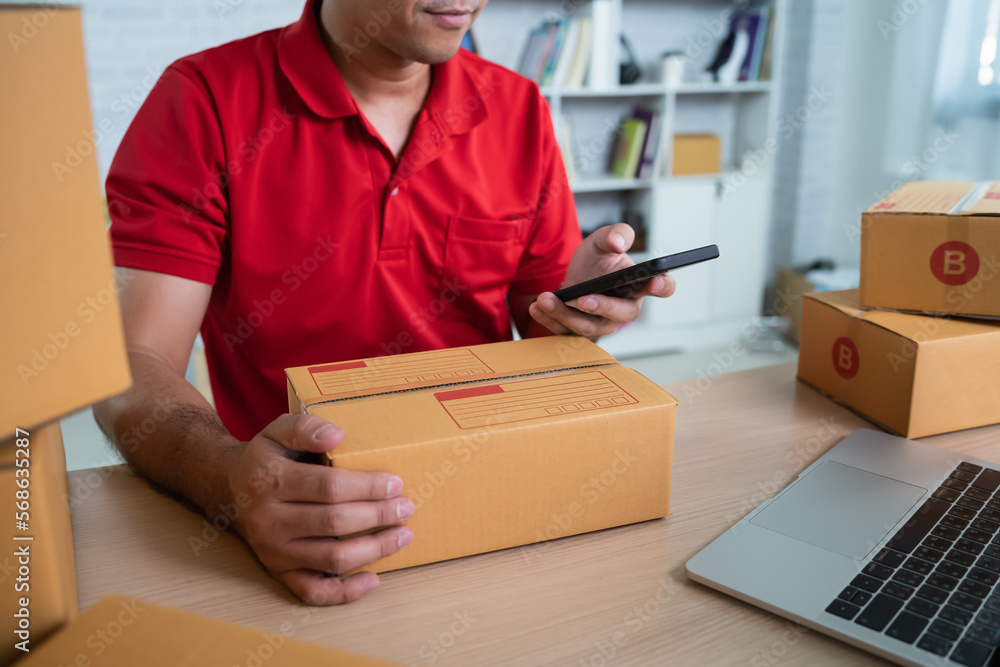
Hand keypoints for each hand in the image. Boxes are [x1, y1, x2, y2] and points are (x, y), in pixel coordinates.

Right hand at [228, 413, 413, 604]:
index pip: (328, 487)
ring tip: (403, 535)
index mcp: (269, 481)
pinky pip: (312, 592)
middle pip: (334, 522)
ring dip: (374, 550)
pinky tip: (373, 579)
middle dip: (378, 515)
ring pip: (331, 559)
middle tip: (406, 507)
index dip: (367, 487)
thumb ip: (306, 427)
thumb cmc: (266, 458)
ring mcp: (273, 551)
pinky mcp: (278, 571)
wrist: (231, 490)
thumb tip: (337, 435)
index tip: (395, 484)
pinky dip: (346, 593)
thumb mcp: (278, 430)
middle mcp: (268, 520)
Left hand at [528, 223, 675, 339]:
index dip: (662, 285)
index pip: (662, 286)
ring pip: (589, 327)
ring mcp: (603, 323)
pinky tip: (537, 306)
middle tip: (583, 299)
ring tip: (546, 299)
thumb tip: (619, 243)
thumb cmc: (596, 261)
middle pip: (623, 314)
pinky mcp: (580, 331)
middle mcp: (625, 307)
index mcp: (639, 284)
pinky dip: (549, 319)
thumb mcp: (602, 240)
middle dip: (603, 307)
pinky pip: (566, 332)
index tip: (655, 281)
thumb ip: (615, 234)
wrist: (572, 276)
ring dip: (565, 314)